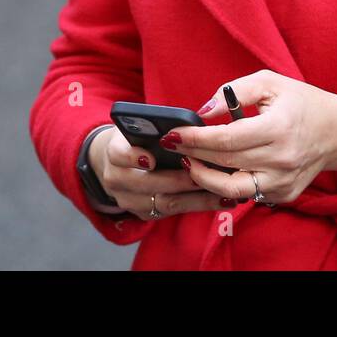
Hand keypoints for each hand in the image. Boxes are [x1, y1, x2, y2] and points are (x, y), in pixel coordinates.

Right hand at [90, 125, 239, 219]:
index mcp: (114, 151)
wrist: (120, 163)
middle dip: (176, 180)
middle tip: (201, 174)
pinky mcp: (144, 213)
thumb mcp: (142, 127)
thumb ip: (160, 127)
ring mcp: (129, 200)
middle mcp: (116, 178)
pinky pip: (174, 212)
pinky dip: (199, 205)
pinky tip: (220, 199)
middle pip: (145, 183)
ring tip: (221, 191)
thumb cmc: (140, 139)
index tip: (150, 159)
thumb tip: (196, 123)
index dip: (132, 157)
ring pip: (164, 202)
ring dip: (196, 198)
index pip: (118, 154)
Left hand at [164, 70, 336, 205]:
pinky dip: (226, 186)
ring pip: (231, 188)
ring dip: (203, 177)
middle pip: (224, 163)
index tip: (174, 134)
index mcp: (279, 127)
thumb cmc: (302, 103)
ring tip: (190, 163)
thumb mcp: (270, 83)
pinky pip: (247, 195)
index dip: (195, 138)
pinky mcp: (284, 195)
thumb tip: (203, 111)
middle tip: (174, 146)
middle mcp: (282, 159)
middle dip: (193, 154)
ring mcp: (284, 182)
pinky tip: (214, 172)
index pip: (226, 138)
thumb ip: (233, 91)